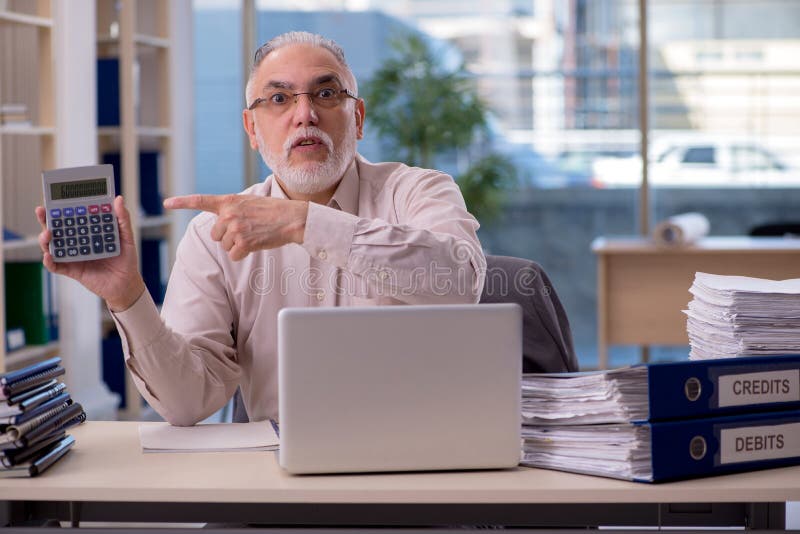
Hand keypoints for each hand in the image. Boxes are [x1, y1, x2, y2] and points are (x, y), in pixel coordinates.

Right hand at [35, 196, 145, 311]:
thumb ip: (122, 219)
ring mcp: (72, 256)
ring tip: (48, 234)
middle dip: (46, 220)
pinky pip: (55, 266)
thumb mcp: (126, 237)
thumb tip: (118, 199)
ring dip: (45, 239)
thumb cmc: (126, 259)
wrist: (126, 283)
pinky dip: (49, 261)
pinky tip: (48, 255)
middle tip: (42, 212)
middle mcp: (77, 242)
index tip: (53, 201)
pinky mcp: (71, 270)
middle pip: (56, 229)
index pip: (70, 218)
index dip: (60, 209)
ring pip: (52, 246)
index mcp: (87, 232)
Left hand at [163, 194, 307, 260]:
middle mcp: (228, 215)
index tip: (166, 203)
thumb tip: (220, 228)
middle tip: (247, 229)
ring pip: (225, 246)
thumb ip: (231, 210)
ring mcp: (235, 229)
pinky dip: (244, 253)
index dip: (182, 202)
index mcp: (229, 202)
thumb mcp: (249, 203)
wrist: (291, 218)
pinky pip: (235, 255)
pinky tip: (256, 243)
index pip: (201, 201)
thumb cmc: (273, 211)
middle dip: (228, 236)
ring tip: (254, 234)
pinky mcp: (243, 243)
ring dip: (238, 244)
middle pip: (216, 235)